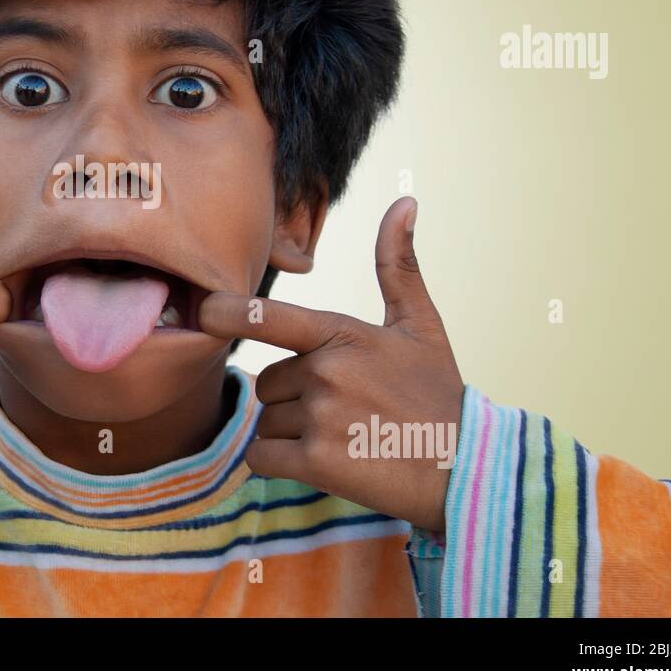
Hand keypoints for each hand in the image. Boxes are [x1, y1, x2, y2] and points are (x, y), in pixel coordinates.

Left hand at [198, 197, 463, 532]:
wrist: (465, 468)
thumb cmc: (437, 393)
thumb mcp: (420, 325)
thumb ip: (398, 265)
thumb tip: (404, 202)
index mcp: (342, 334)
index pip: (267, 317)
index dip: (226, 313)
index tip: (205, 311)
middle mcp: (326, 371)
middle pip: (268, 383)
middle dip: (292, 397)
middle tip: (343, 410)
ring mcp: (320, 417)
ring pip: (266, 421)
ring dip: (290, 432)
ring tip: (343, 436)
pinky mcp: (316, 463)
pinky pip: (262, 457)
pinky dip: (279, 463)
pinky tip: (322, 462)